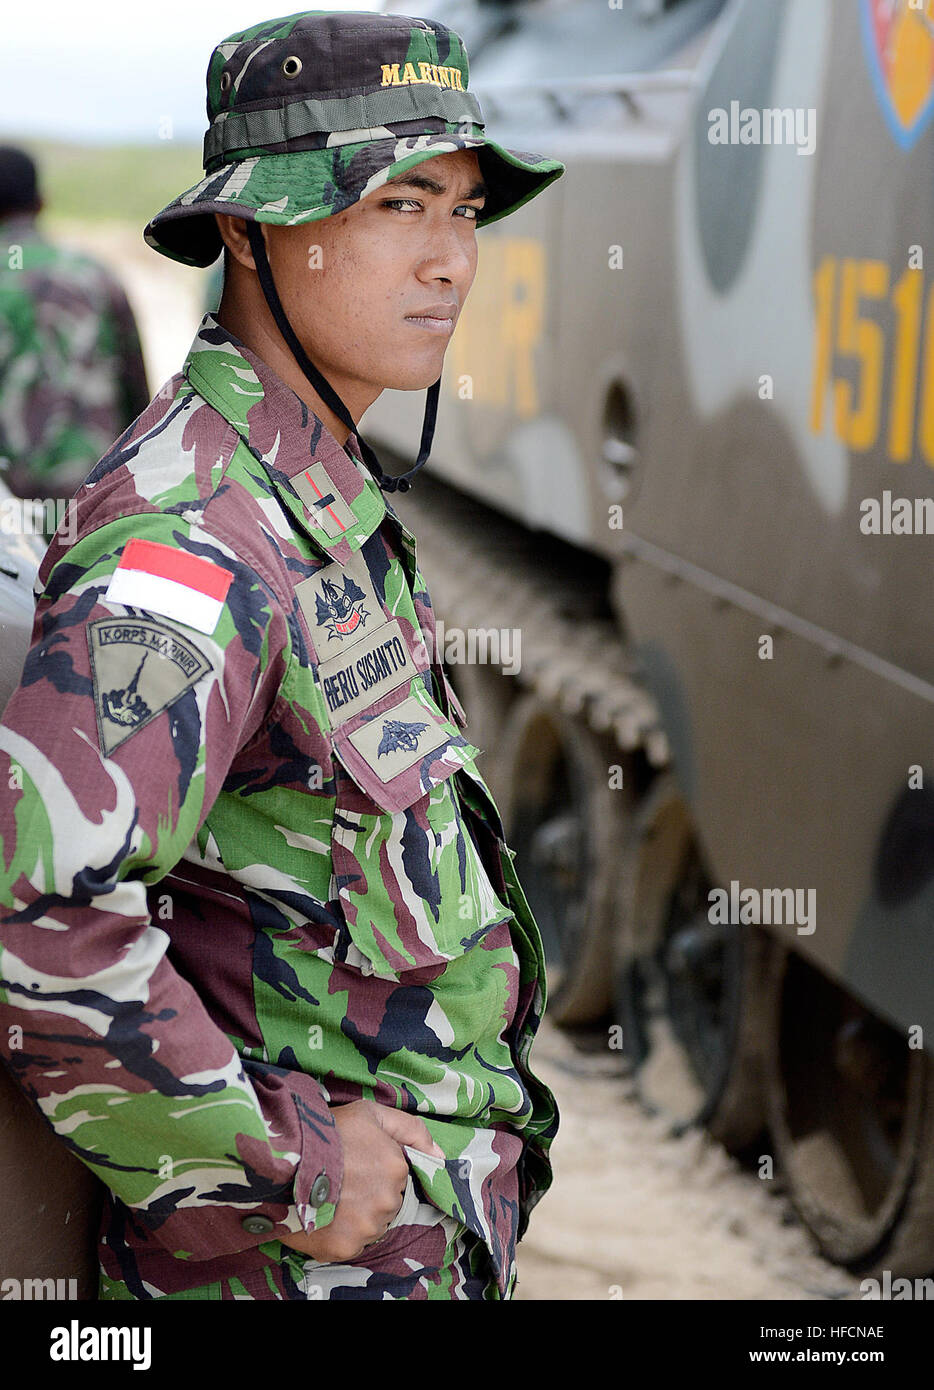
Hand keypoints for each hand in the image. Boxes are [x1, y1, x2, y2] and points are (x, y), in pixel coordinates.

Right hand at [279, 1100, 443, 1262]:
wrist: (284, 1157)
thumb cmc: (326, 1132)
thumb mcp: (370, 1114)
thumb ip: (411, 1130)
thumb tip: (440, 1154)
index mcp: (396, 1169)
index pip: (395, 1179)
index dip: (373, 1171)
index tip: (354, 1164)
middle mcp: (387, 1202)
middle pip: (383, 1205)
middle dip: (366, 1195)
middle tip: (339, 1180)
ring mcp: (366, 1228)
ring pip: (367, 1226)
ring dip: (353, 1216)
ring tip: (328, 1197)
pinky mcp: (343, 1248)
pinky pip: (347, 1245)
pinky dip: (336, 1234)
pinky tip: (321, 1214)